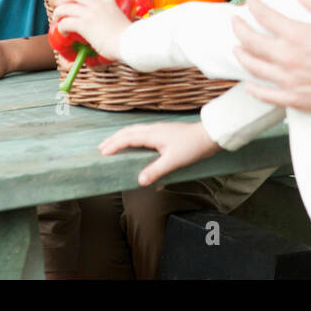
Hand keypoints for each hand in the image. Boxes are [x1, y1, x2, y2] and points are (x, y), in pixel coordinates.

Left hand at [53, 0, 131, 61]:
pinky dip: (61, 26)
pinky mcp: (85, 25)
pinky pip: (66, 22)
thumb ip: (117, 27)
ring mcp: (91, 14)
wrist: (130, 44)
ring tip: (56, 18)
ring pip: (67, 7)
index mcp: (111, 4)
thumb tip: (114, 38)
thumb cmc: (130, 39)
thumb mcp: (123, 26)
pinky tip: (62, 32)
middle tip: (61, 2)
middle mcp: (100, 6)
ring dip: (58, 12)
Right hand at [99, 121, 219, 186]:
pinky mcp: (165, 131)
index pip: (128, 138)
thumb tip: (139, 181)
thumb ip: (156, 171)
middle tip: (101, 149)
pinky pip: (142, 132)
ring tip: (113, 144)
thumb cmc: (192, 147)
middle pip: (128, 132)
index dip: (114, 145)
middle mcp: (154, 129)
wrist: (210, 135)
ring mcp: (160, 129)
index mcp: (153, 134)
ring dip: (122, 136)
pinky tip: (134, 143)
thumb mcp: (173, 161)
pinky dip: (132, 136)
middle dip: (113, 139)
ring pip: (135, 130)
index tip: (102, 154)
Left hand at [231, 0, 310, 117]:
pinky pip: (268, 96)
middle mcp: (288, 58)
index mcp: (298, 34)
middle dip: (240, 29)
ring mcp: (290, 81)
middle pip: (252, 42)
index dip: (254, 6)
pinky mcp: (297, 99)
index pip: (265, 17)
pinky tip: (249, 85)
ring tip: (236, 49)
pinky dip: (255, 90)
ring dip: (242, 56)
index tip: (251, 1)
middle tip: (235, 22)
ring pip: (255, 68)